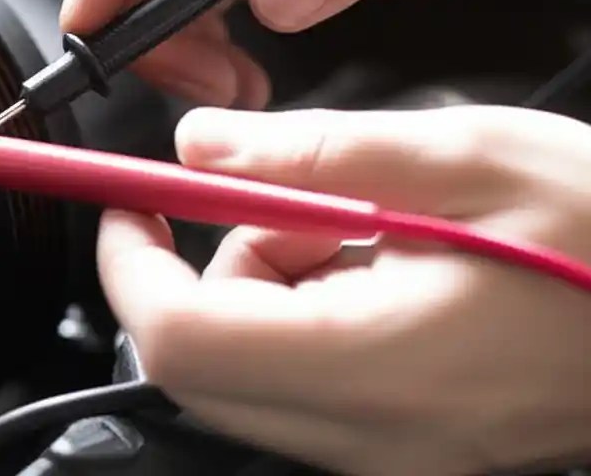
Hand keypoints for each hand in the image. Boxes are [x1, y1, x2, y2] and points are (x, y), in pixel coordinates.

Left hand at [98, 105, 590, 474]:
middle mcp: (373, 439)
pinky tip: (382, 268)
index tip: (128, 200)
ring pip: (249, 374)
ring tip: (364, 228)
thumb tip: (199, 147)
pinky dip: (306, 316)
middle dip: (198, 266)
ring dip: (264, 284)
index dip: (128, 266)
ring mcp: (391, 457)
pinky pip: (303, 388)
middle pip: (202, 366)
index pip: (183, 340)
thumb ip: (313, 155)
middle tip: (258, 190)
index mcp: (380, 366)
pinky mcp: (408, 452)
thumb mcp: (464, 158)